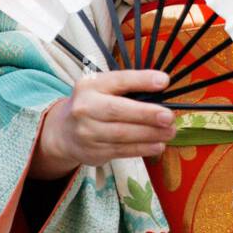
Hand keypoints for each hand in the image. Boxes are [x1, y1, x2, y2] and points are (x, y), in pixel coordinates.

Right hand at [29, 69, 176, 179]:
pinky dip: (143, 148)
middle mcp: (85, 108)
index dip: (141, 80)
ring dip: (150, 134)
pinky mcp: (93, 152)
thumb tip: (163, 87)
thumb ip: (128, 87)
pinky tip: (158, 145)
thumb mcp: (103, 88)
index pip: (118, 80)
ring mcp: (87, 132)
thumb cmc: (93, 105)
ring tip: (170, 131)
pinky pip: (122, 151)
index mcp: (90, 85)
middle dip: (147, 114)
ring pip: (122, 134)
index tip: (164, 81)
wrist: (63, 132)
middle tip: (169, 116)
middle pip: (118, 110)